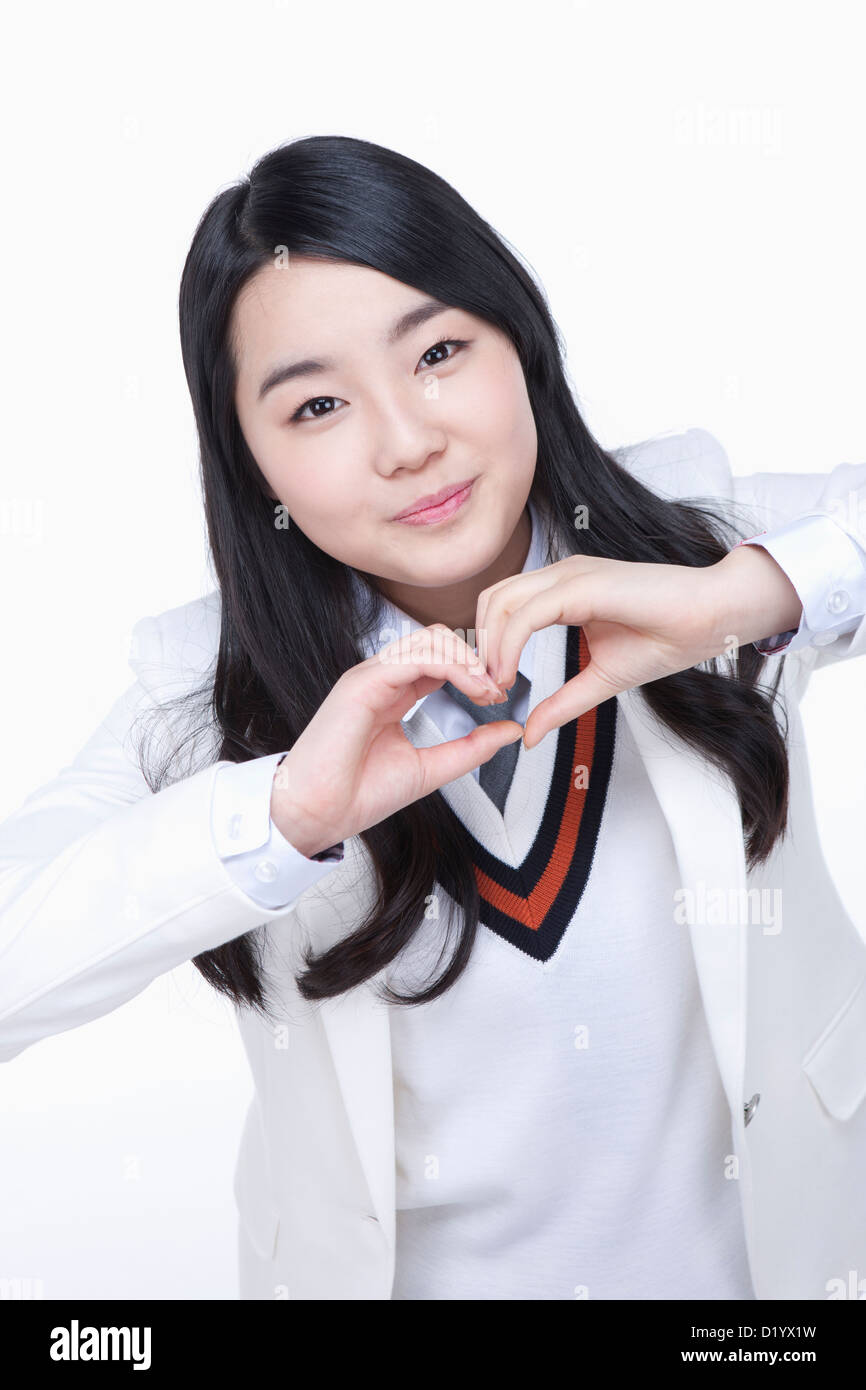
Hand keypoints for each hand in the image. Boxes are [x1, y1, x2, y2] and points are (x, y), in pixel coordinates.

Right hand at [270, 624, 522, 857]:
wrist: (318, 814)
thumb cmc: (358, 794)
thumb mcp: (431, 769)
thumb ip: (470, 748)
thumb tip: (510, 730)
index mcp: (393, 694)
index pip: (440, 658)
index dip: (475, 669)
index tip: (499, 694)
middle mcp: (381, 679)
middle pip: (437, 638)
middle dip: (475, 657)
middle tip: (499, 686)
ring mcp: (370, 677)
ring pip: (429, 639)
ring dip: (468, 659)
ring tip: (488, 687)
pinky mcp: (363, 683)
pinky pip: (414, 658)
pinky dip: (451, 667)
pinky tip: (471, 686)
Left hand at [475, 544, 802, 748]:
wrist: (713, 617)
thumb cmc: (669, 638)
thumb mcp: (601, 680)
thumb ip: (562, 704)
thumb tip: (528, 735)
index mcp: (564, 588)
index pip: (502, 605)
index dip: (488, 646)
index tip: (493, 689)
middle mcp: (562, 574)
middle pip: (491, 599)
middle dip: (479, 646)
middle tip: (487, 690)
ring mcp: (570, 574)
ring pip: (500, 601)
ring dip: (489, 648)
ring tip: (496, 685)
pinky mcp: (582, 585)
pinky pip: (526, 613)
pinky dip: (508, 646)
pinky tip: (509, 675)